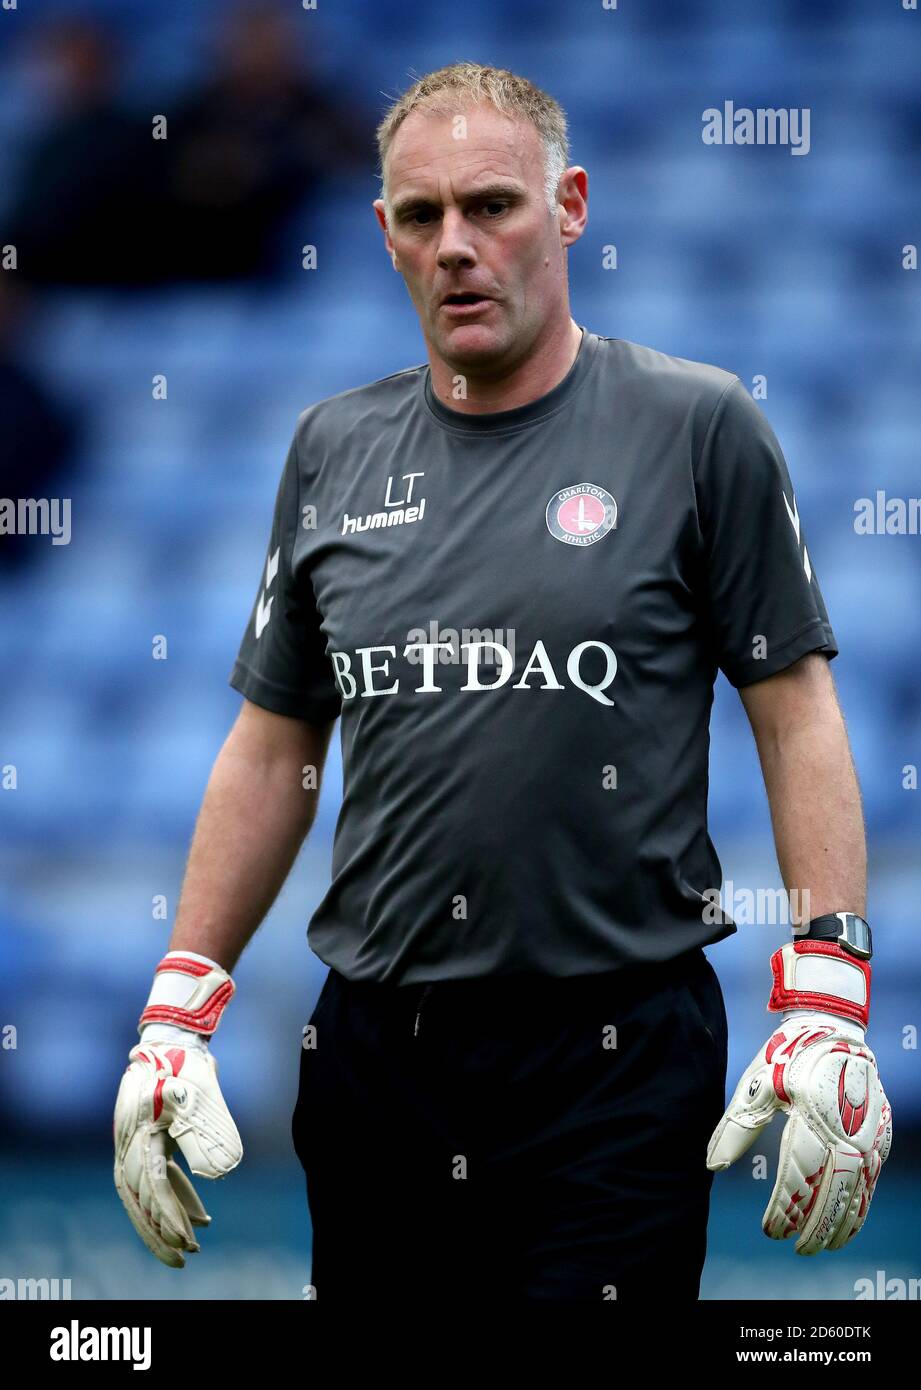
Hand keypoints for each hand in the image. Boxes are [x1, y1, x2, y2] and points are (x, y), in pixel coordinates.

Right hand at [113, 1039, 242, 1267]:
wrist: (174, 1036)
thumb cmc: (187, 1065)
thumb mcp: (198, 1097)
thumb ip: (203, 1134)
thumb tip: (216, 1175)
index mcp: (139, 1133)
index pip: (151, 1184)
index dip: (167, 1215)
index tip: (186, 1240)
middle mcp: (130, 1142)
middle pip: (139, 1198)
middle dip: (159, 1231)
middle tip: (184, 1259)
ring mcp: (136, 1141)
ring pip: (147, 1191)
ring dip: (167, 1218)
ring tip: (195, 1243)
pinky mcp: (149, 1139)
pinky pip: (159, 1175)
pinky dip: (177, 1196)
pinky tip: (201, 1215)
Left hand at [707, 1015, 891, 1253]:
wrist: (832, 1027)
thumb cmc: (787, 1056)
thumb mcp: (755, 1086)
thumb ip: (736, 1128)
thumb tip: (712, 1164)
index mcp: (810, 1120)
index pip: (797, 1181)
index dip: (785, 1212)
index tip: (770, 1231)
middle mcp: (845, 1132)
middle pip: (833, 1194)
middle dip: (816, 1228)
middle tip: (800, 1249)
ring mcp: (868, 1135)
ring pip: (859, 1191)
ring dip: (843, 1222)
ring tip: (828, 1245)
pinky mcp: (879, 1133)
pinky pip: (873, 1177)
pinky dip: (862, 1201)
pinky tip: (852, 1216)